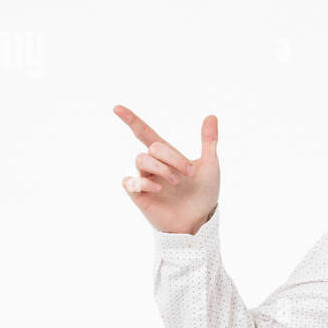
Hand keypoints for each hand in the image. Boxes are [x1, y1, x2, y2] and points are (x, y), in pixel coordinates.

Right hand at [115, 104, 219, 234]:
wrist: (200, 220)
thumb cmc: (204, 193)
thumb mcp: (210, 165)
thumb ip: (208, 141)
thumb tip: (211, 116)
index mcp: (167, 156)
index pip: (144, 133)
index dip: (131, 120)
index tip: (116, 108)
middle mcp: (153, 166)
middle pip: (152, 148)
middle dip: (172, 158)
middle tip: (188, 174)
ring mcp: (145, 180)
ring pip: (141, 160)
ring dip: (161, 168)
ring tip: (176, 182)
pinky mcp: (140, 196)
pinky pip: (131, 183)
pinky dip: (144, 183)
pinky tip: (159, 189)